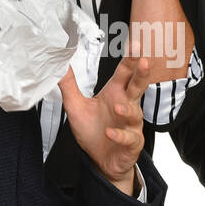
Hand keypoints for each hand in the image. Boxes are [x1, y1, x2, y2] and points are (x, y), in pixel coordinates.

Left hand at [58, 53, 151, 192]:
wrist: (100, 161)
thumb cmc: (93, 132)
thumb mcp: (76, 107)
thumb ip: (69, 86)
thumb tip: (60, 65)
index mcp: (115, 93)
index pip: (125, 72)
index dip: (130, 58)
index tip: (134, 43)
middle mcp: (126, 105)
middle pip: (138, 86)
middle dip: (142, 73)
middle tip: (144, 60)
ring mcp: (131, 124)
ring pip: (135, 112)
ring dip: (127, 108)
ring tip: (117, 106)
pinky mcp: (132, 142)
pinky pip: (129, 137)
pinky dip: (120, 135)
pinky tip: (110, 132)